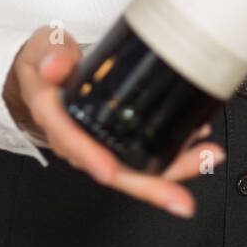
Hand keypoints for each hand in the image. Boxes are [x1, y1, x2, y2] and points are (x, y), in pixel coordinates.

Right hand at [3, 26, 224, 217]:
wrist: (42, 75)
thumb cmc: (43, 64)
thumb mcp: (42, 49)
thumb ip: (50, 54)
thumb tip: (53, 65)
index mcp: (55, 117)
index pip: (72, 141)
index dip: (92, 157)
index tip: (110, 171)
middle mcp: (77, 141)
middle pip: (113, 171)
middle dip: (148, 186)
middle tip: (179, 197)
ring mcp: (97, 146)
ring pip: (133, 169)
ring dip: (171, 169)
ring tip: (205, 158)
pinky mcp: (113, 144)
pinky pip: (141, 157)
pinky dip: (171, 154)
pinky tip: (196, 143)